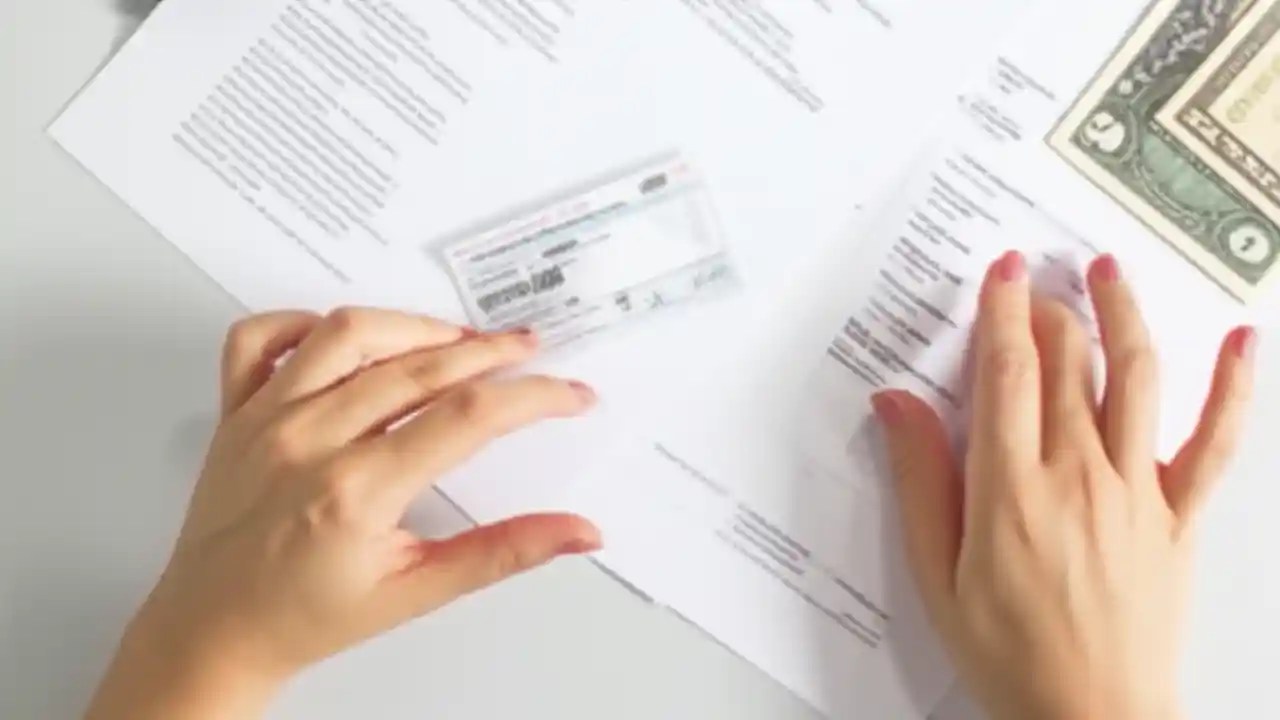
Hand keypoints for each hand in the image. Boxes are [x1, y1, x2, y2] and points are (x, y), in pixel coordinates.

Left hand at [85, 309, 601, 719]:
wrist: (214, 632)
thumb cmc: (304, 618)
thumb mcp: (416, 592)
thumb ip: (502, 553)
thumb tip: (575, 532)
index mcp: (356, 492)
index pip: (467, 418)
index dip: (531, 397)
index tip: (567, 394)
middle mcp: (308, 442)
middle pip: (420, 367)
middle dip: (489, 352)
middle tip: (527, 351)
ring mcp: (266, 419)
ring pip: (347, 333)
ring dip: (412, 326)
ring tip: (454, 339)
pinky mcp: (235, 411)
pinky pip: (260, 338)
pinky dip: (304, 323)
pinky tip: (345, 338)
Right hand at [874, 252, 1254, 719]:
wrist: (1090, 718)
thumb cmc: (1007, 654)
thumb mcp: (936, 573)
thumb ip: (918, 481)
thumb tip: (895, 405)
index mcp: (1010, 490)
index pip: (1006, 373)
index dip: (1002, 310)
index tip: (1001, 269)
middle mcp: (1079, 476)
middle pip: (1067, 362)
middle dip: (1049, 309)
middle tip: (1036, 285)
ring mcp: (1137, 491)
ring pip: (1137, 377)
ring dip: (1123, 314)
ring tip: (1110, 270)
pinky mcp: (1178, 516)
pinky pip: (1215, 442)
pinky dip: (1232, 387)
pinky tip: (1240, 344)